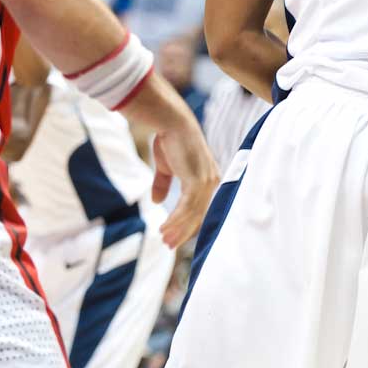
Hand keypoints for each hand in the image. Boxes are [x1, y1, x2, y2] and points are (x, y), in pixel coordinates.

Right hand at [151, 120, 219, 248]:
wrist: (171, 122)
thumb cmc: (169, 140)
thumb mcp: (165, 167)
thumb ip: (163, 184)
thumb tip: (156, 202)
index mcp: (207, 178)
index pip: (201, 208)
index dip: (188, 223)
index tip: (175, 236)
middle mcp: (211, 182)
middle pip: (199, 215)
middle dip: (183, 231)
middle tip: (169, 245)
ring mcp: (206, 182)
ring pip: (193, 214)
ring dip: (178, 229)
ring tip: (165, 240)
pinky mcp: (197, 181)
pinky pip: (187, 208)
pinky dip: (176, 220)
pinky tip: (165, 228)